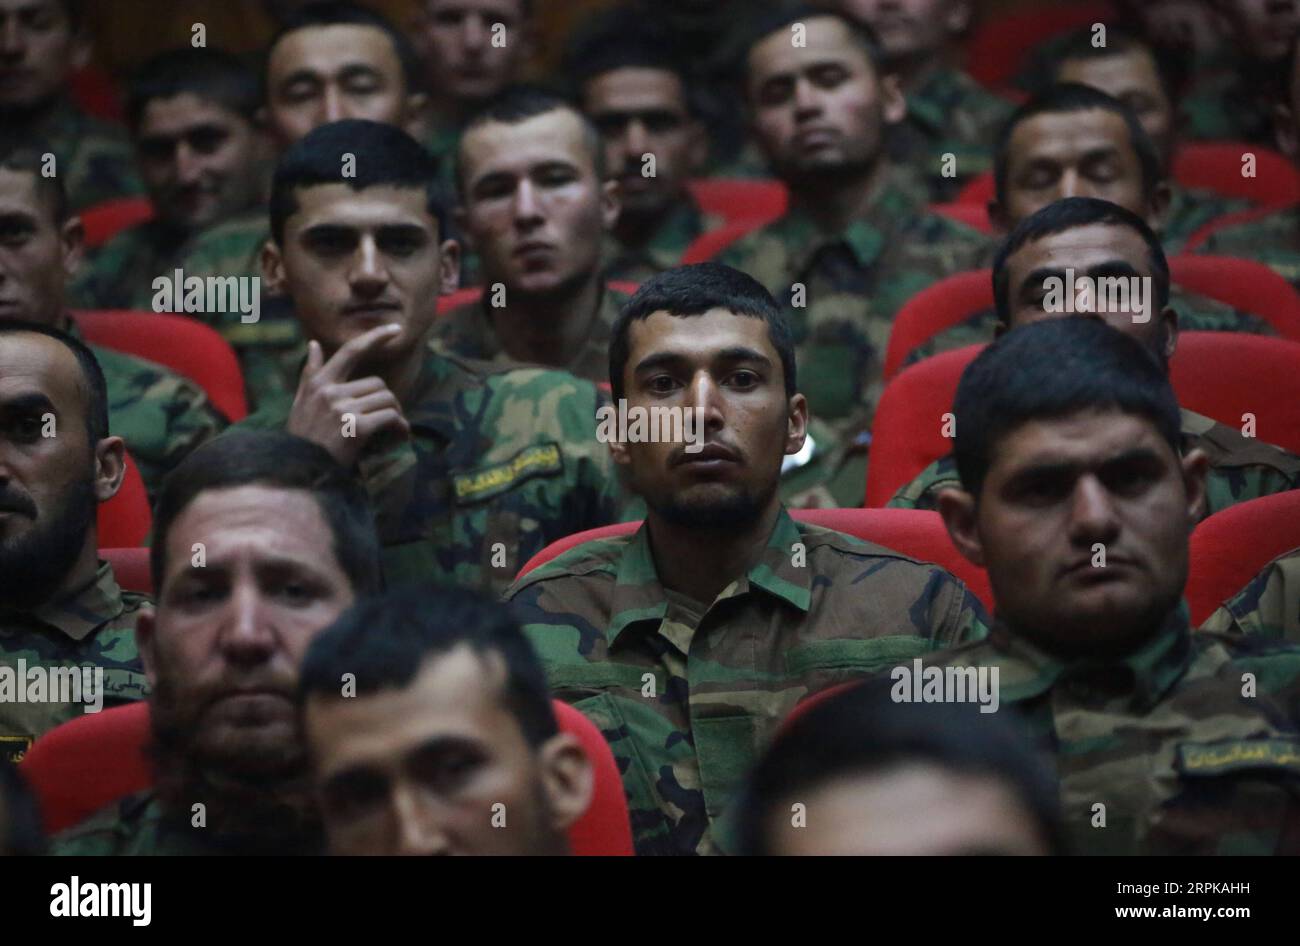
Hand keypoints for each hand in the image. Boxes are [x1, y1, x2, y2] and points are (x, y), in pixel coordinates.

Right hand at [286, 324, 410, 465]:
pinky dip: (400, 428)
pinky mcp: (356, 427)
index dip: (374, 337)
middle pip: (378, 384)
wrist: (300, 471)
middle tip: (389, 420)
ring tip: (393, 431)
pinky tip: (398, 438)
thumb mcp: (301, 403)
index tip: (395, 329)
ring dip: (395, 416)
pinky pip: (390, 418)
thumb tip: (313, 344)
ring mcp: (343, 408)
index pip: (350, 352)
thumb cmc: (303, 439)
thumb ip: (310, 374)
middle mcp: (330, 392)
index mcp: (319, 384)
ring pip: (387, 400)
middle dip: (387, 401)